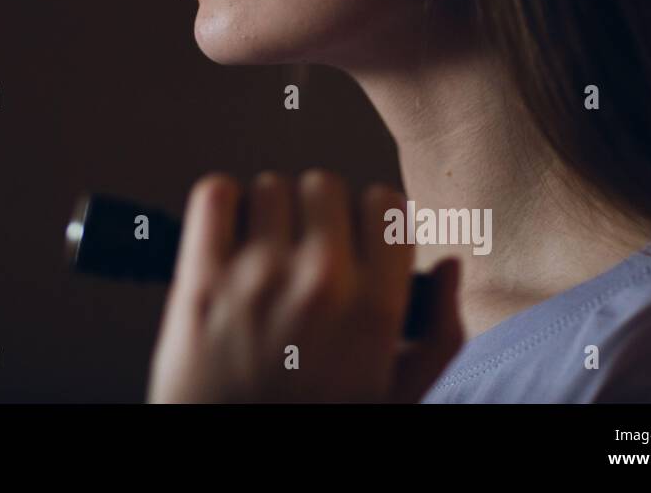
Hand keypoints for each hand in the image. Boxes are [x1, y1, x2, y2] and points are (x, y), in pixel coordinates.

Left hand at [146, 169, 462, 402]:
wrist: (233, 466)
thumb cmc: (317, 425)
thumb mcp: (399, 397)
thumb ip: (440, 335)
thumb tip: (449, 267)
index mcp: (376, 306)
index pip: (385, 203)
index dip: (366, 222)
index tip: (350, 242)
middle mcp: (322, 280)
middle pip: (323, 185)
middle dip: (314, 216)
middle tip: (299, 253)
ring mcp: (257, 277)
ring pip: (268, 187)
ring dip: (265, 215)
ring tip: (260, 258)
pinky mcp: (201, 280)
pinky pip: (214, 194)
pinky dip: (219, 207)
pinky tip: (224, 241)